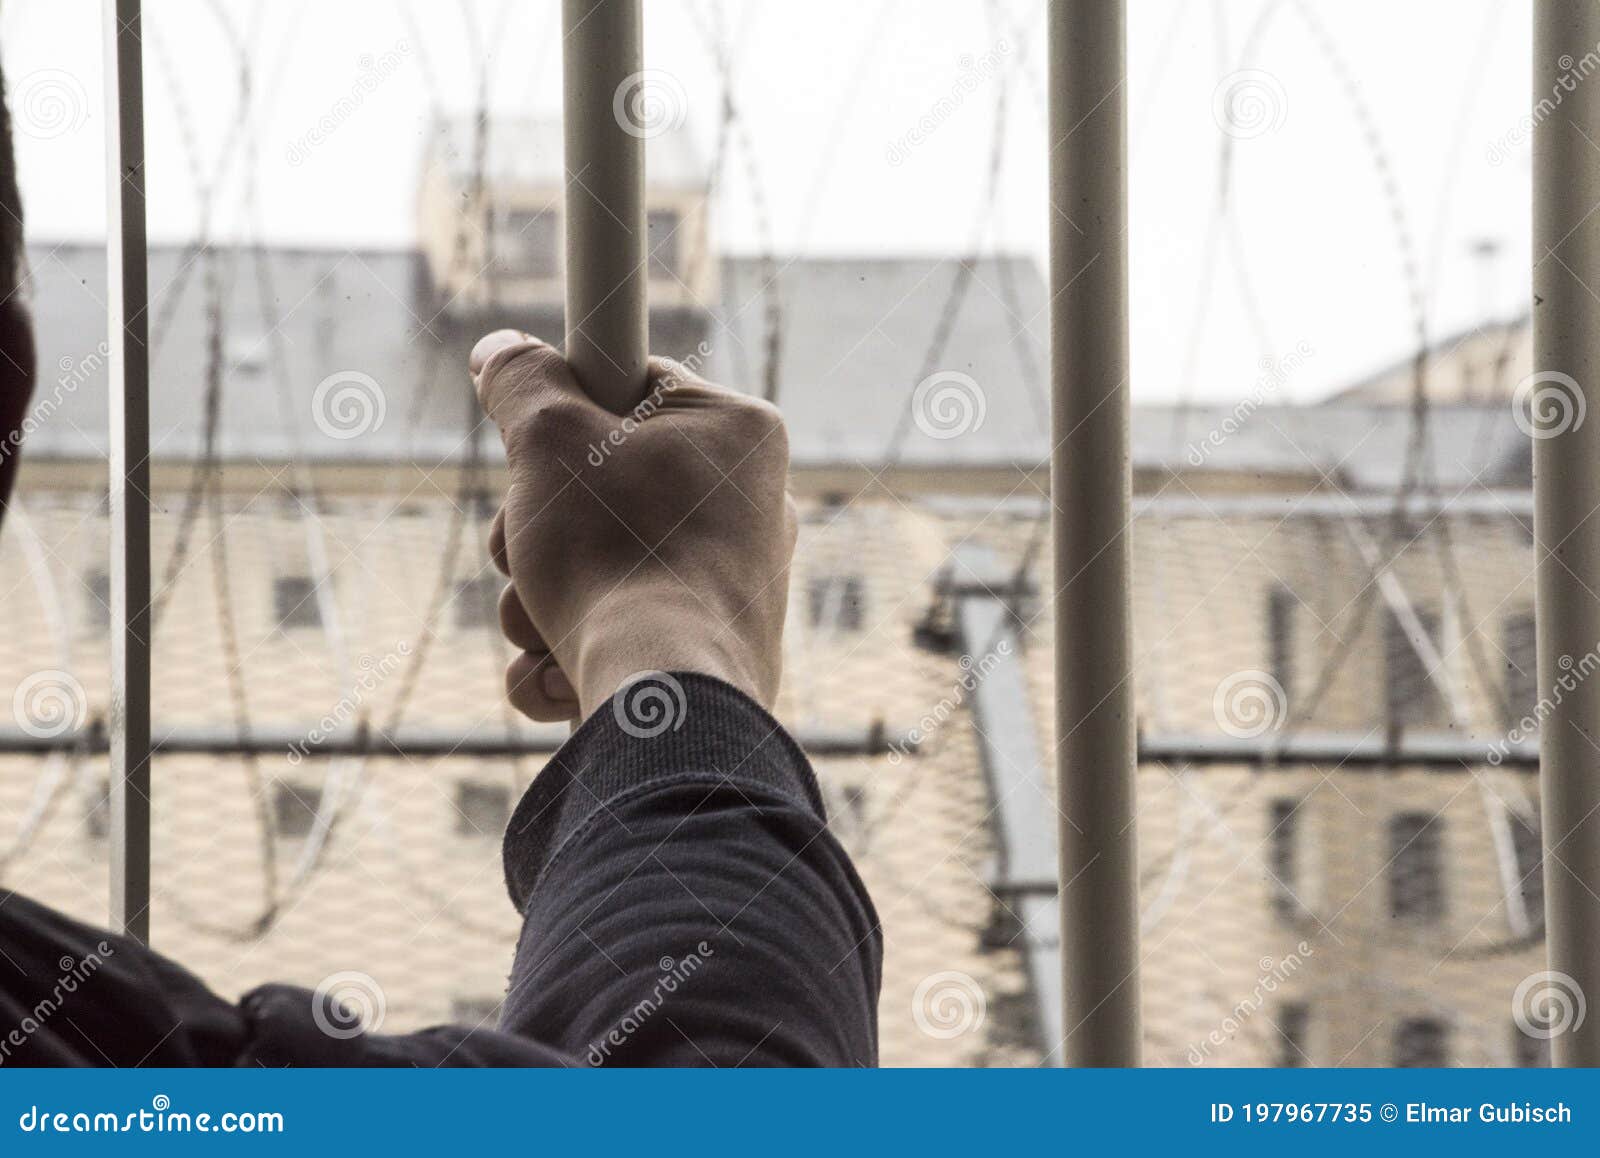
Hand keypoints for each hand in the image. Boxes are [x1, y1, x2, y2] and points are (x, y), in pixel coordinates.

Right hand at [470, 330, 797, 722]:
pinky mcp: (710, 655)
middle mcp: (750, 506)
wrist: (667, 702)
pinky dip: (571, 656)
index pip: (630, 388)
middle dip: (535, 530)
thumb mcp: (549, 440)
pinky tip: (562, 678)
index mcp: (736, 434)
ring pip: (599, 568)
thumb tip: (499, 350)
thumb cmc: (617, 556)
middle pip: (602, 489)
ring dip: (539, 599)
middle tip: (521, 550)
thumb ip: (522, 382)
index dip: (563, 414)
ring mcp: (733, 587)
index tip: (534, 445)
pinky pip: (620, 633)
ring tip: (540, 623)